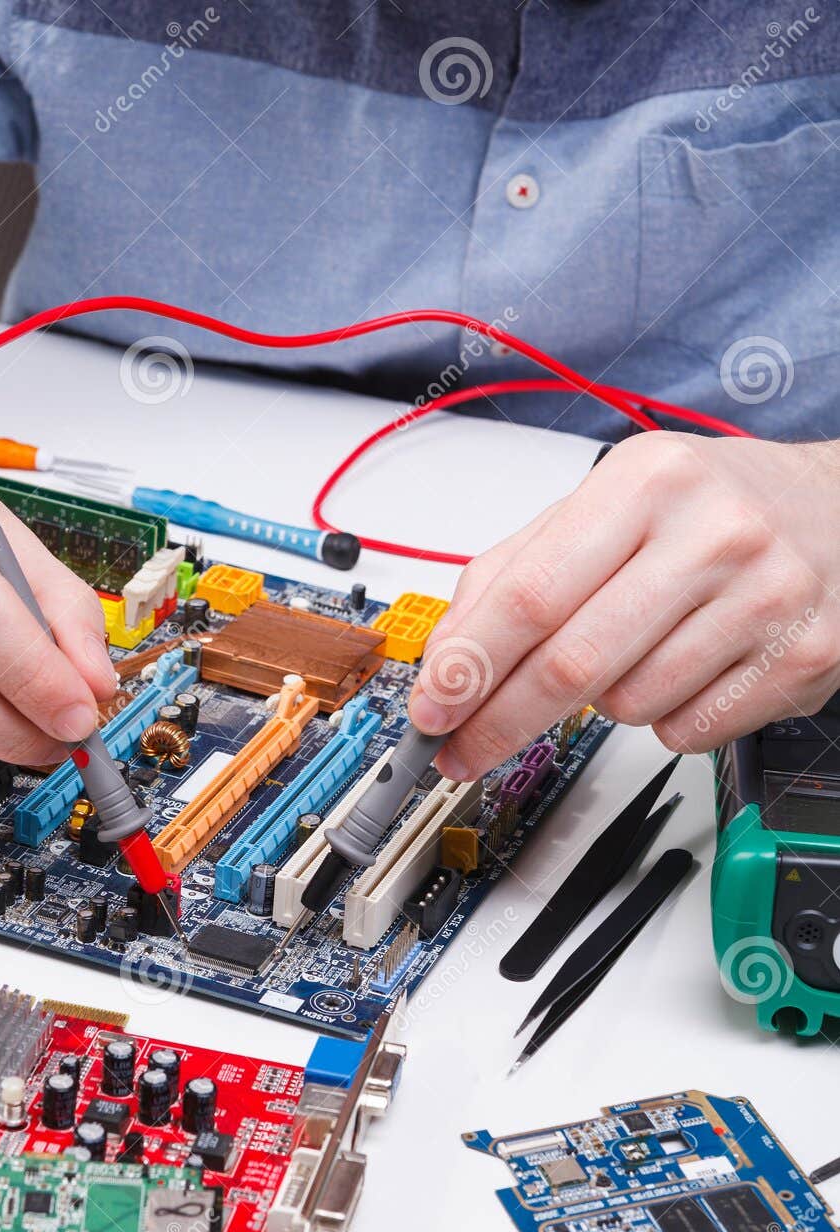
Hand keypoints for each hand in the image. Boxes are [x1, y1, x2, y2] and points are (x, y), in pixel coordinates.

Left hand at [408, 433, 839, 778]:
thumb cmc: (711, 510)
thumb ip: (518, 570)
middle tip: (463, 750)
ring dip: (603, 704)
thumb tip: (450, 658)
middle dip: (501, 720)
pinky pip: (686, 731)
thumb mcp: (610, 504)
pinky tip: (687, 669)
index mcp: (648, 481)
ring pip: (628, 706)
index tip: (431, 709)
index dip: (470, 664)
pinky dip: (665, 718)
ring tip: (634, 652)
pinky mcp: (800, 660)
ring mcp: (765, 599)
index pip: (532, 593)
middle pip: (572, 663)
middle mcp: (714, 533)